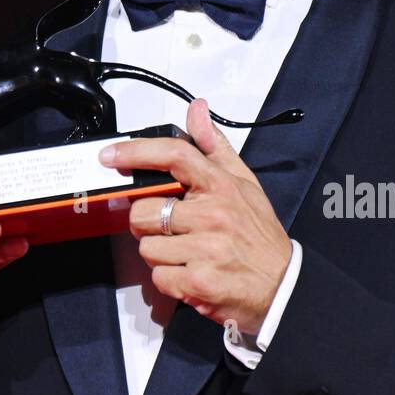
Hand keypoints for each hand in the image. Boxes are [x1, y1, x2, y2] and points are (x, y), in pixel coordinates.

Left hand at [99, 98, 292, 335]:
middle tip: (170, 228)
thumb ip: (214, 146)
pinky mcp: (199, 282)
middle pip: (144, 211)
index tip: (110, 156)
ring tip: (186, 253)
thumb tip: (197, 110)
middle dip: (148, 223)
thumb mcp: (244, 183)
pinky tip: (190, 273)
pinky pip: (158, 277)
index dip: (136, 152)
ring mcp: (206, 249)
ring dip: (160, 254)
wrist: (284, 285)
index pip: (173, 156)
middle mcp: (213, 215)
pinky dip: (169, 280)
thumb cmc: (259, 234)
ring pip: (147, 247)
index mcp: (221, 186)